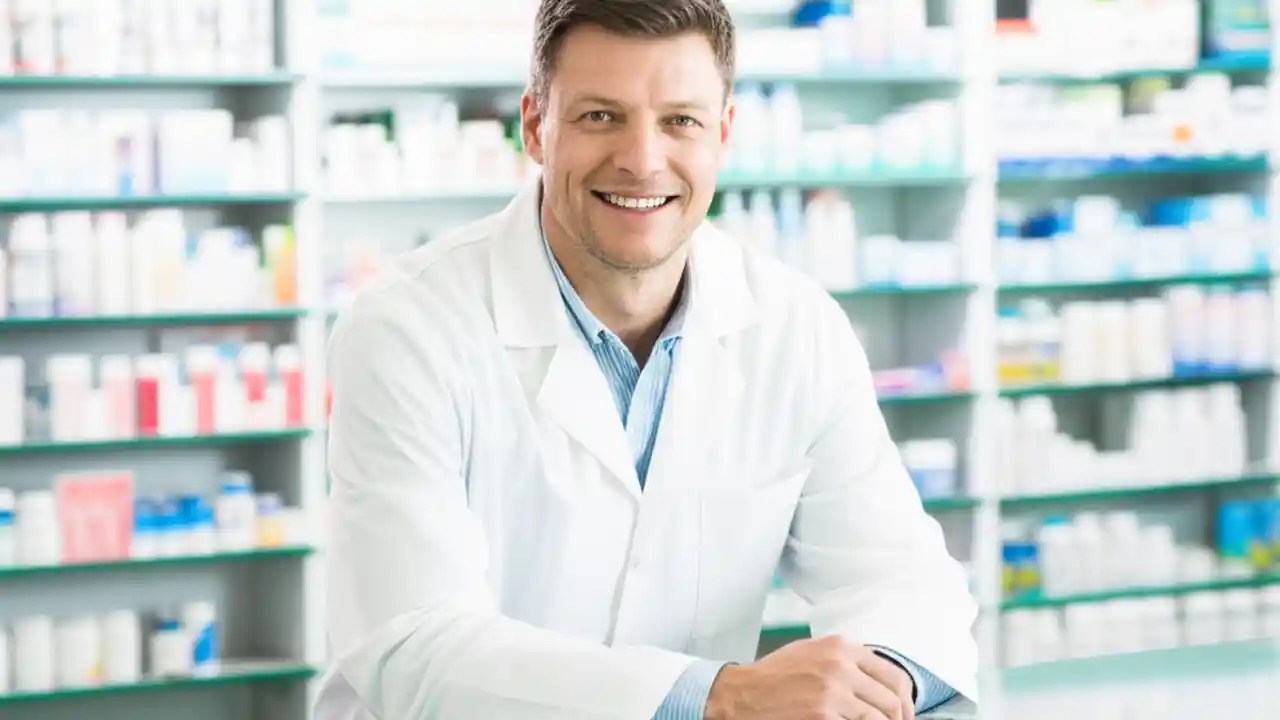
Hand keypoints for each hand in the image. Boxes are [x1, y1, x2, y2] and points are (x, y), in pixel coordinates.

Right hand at [704, 636, 914, 719]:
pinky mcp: (823, 714)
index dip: (906, 702)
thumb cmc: (776, 676)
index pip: (894, 676)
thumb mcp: (812, 652)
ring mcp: (833, 691)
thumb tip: (879, 680)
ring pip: (879, 719)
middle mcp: (841, 664)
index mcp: (842, 646)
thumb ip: (845, 659)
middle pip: (891, 701)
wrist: (742, 694)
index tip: (904, 716)